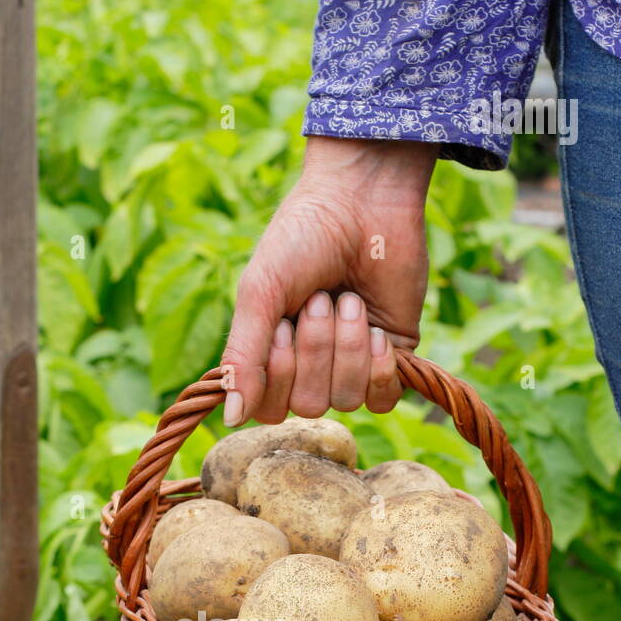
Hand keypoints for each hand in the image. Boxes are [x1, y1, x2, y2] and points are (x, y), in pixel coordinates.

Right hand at [221, 137, 435, 425]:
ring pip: (346, 399)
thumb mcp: (260, 294)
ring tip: (350, 300)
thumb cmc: (301, 240)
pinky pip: (383, 399)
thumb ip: (242, 356)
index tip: (282, 322)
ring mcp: (351, 367)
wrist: (363, 201)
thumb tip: (229, 419)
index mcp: (271, 357)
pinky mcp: (391, 360)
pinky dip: (380, 367)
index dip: (278, 373)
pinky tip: (377, 329)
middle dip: (316, 349)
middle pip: (309, 405)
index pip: (268, 410)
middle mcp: (309, 370)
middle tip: (321, 298)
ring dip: (349, 345)